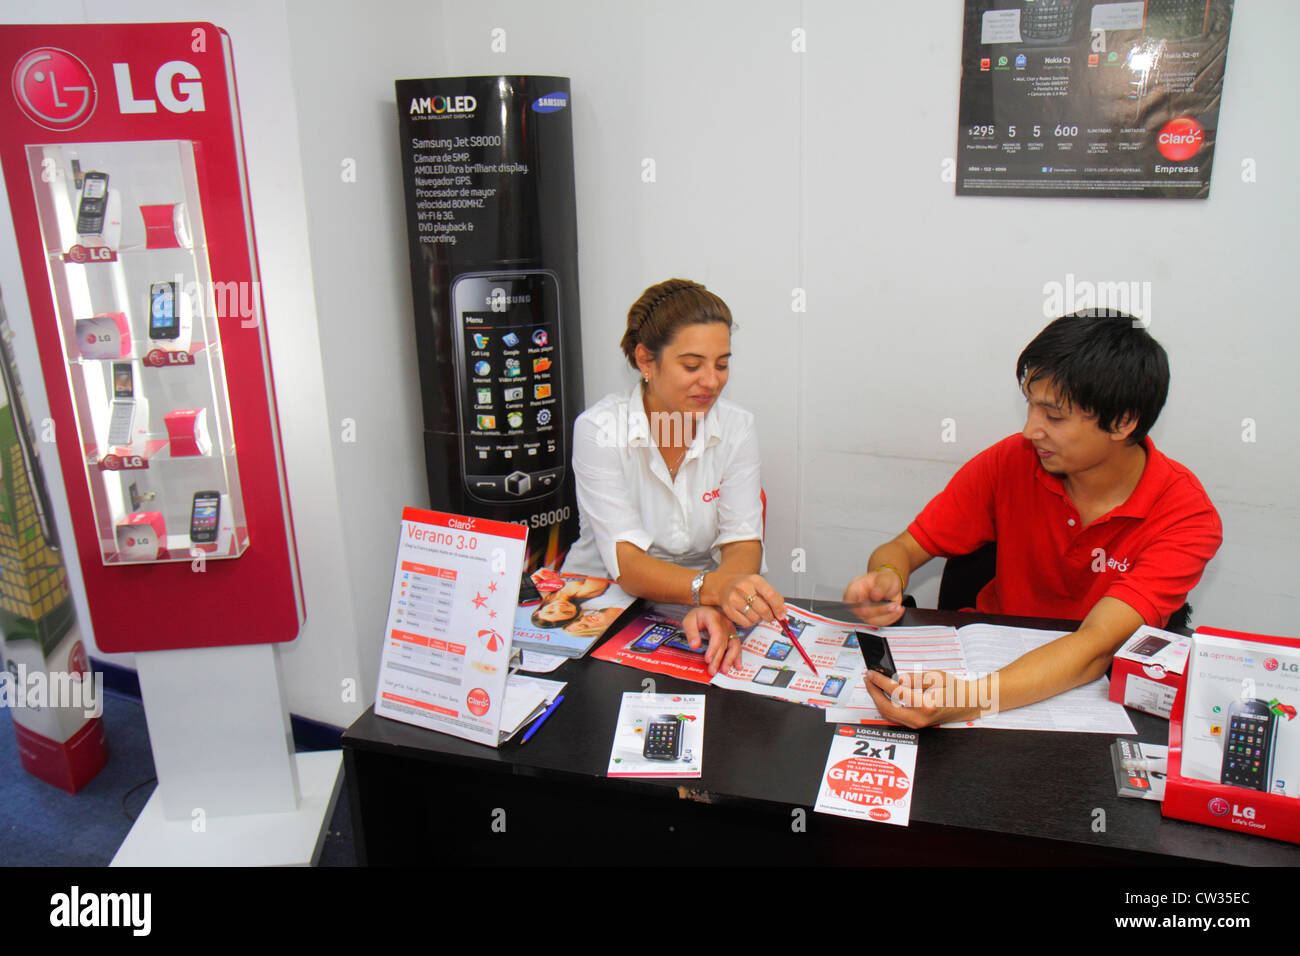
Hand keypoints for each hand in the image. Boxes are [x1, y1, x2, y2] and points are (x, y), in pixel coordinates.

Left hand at [682, 606, 741, 675]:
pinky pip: (737, 646)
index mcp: (715, 618)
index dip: (713, 649)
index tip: (708, 659)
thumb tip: (695, 646)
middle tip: (712, 670)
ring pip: (734, 645)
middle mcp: (725, 624)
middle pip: (724, 643)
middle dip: (718, 659)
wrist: (708, 610)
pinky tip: (737, 666)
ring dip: (730, 659)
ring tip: (725, 670)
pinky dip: (737, 657)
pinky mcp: (733, 635)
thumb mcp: (689, 620)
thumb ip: (691, 632)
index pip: (717, 635)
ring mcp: (731, 630)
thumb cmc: (698, 615)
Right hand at [711, 573, 785, 629]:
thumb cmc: (744, 586)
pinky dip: (750, 622)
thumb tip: (783, 611)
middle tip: (770, 617)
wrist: (723, 586)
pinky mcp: (728, 609)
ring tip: (757, 613)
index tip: (781, 615)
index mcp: (755, 580)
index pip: (770, 595)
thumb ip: (773, 596)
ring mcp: (734, 599)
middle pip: (763, 609)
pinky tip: (749, 615)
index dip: (778, 607)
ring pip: (755, 618)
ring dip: (759, 619)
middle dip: (769, 617)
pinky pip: (745, 623)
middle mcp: (743, 588)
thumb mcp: (759, 585)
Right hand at [842, 570, 904, 625]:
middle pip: (863, 613)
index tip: (871, 603)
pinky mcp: (873, 617)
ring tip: (896, 607)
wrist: (889, 585)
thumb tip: (875, 596)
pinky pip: (881, 622)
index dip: (859, 605)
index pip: (850, 601)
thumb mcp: (884, 578)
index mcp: (855, 589)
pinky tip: (897, 610)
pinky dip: (892, 617)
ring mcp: (864, 612)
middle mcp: (858, 602)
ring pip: (873, 620)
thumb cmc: (883, 580)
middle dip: (880, 610)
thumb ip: (880, 586)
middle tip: (892, 605)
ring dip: (888, 615)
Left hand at [862, 668, 981, 728]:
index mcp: (926, 705)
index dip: (881, 681)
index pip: (896, 693)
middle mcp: (919, 719)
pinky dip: (885, 704)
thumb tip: (896, 679)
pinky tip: (881, 693)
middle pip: (887, 707)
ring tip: (871, 684)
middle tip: (867, 678)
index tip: (872, 673)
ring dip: (877, 698)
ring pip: (888, 714)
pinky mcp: (915, 724)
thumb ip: (914, 679)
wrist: (967, 704)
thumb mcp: (936, 677)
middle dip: (874, 692)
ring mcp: (917, 724)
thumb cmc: (954, 689)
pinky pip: (894, 716)